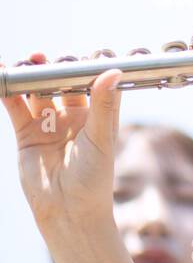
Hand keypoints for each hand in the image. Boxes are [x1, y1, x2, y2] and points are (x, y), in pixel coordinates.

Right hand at [2, 55, 122, 231]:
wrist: (68, 210)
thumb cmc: (94, 178)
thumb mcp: (101, 138)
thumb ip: (104, 104)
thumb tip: (112, 70)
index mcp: (98, 115)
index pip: (94, 82)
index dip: (88, 66)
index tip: (86, 53)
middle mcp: (74, 116)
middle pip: (61, 82)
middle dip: (54, 67)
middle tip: (47, 57)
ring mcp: (49, 123)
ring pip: (37, 91)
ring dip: (30, 75)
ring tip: (25, 62)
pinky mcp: (26, 133)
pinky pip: (15, 106)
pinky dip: (7, 90)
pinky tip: (2, 75)